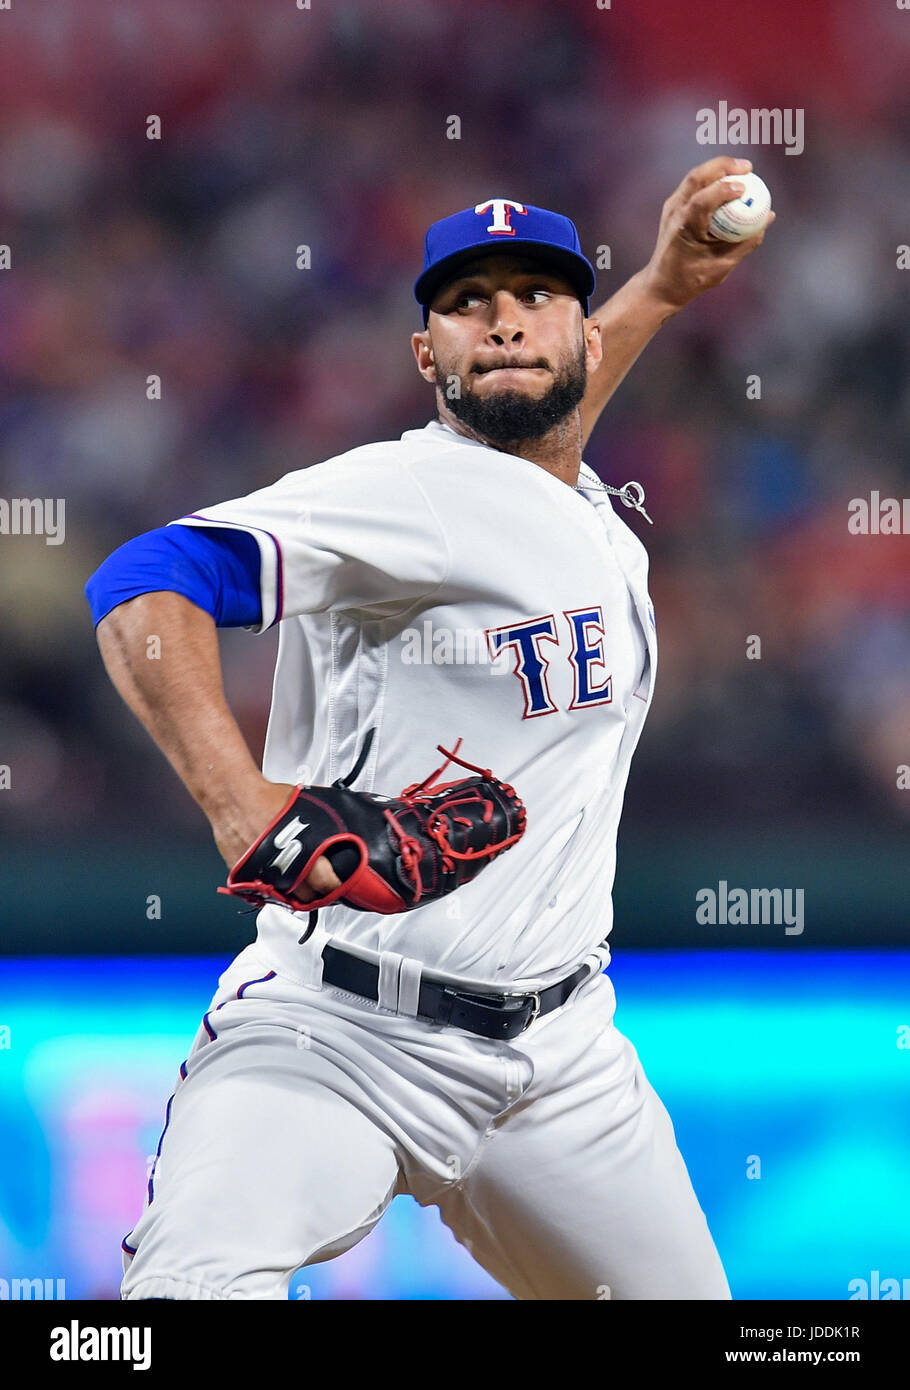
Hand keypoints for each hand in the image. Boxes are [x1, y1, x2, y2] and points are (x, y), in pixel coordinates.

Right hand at [211, 778, 341, 900]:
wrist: (233, 797)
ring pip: (284, 897)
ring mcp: (263, 876)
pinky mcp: (245, 877)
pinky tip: (278, 876)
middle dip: (315, 893)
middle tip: (321, 885)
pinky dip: (272, 886)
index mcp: (303, 852)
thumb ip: (325, 822)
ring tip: (300, 881)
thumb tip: (342, 826)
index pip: (327, 883)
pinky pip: (263, 890)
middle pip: (306, 897)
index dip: (337, 887)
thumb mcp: (307, 805)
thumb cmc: (266, 798)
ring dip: (293, 892)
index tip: (343, 887)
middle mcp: (283, 869)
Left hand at [639, 156, 775, 316]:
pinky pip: (693, 185)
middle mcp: (675, 212)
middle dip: (723, 166)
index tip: (744, 187)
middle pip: (697, 177)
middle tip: (747, 167)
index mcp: (685, 228)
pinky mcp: (673, 206)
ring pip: (694, 177)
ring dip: (718, 168)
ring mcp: (671, 207)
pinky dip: (711, 179)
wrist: (662, 284)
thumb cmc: (692, 278)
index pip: (702, 200)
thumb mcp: (723, 265)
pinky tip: (728, 181)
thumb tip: (768, 217)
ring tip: (741, 169)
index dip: (724, 189)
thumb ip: (747, 241)